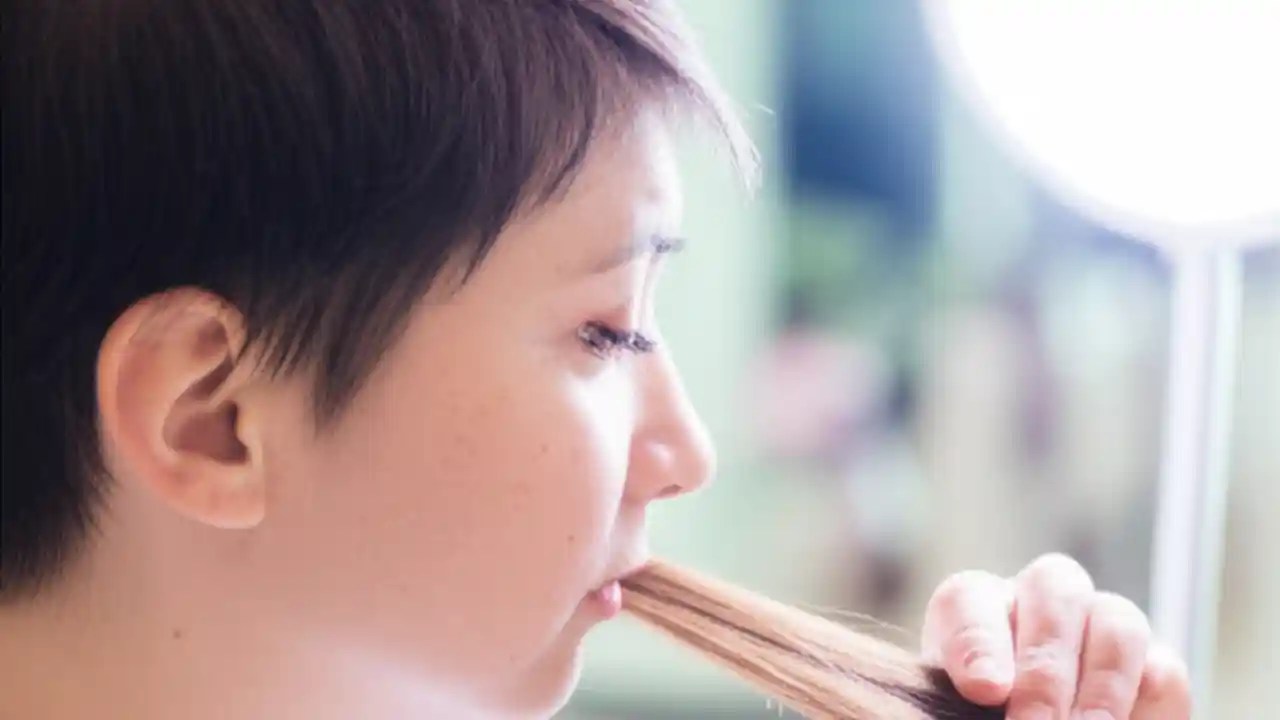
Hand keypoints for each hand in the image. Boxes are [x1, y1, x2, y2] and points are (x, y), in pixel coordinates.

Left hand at [921, 553, 1191, 718]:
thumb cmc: (971, 719)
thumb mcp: (953, 709)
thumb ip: (964, 696)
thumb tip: (991, 689)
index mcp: (974, 608)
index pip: (969, 599)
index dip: (978, 640)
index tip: (985, 689)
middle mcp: (1041, 602)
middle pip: (1055, 588)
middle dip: (1045, 667)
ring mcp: (1103, 628)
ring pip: (1119, 623)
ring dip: (1102, 687)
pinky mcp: (1154, 670)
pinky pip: (1164, 673)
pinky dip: (1146, 708)